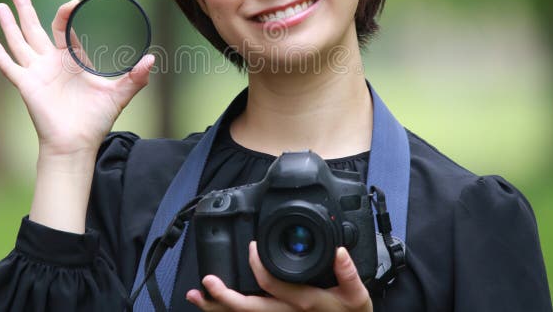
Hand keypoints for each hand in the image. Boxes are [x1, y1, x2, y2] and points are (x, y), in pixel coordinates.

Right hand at [0, 0, 153, 159]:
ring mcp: (37, 73)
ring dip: (9, 24)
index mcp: (72, 59)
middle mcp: (51, 62)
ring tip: (0, 4)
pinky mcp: (26, 86)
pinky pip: (10, 67)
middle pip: (34, 28)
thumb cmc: (96, 120)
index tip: (73, 3)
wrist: (78, 143)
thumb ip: (136, 77)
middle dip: (25, 8)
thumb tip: (152, 60)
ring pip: (19, 41)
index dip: (66, 13)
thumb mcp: (119, 94)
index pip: (64, 27)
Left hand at [187, 242, 371, 311]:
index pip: (271, 285)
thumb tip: (338, 251)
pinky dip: (228, 310)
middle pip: (247, 309)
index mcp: (302, 304)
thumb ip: (348, 273)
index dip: (256, 265)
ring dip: (217, 307)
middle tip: (205, 283)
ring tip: (195, 296)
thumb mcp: (357, 296)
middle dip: (222, 297)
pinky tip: (214, 303)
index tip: (250, 246)